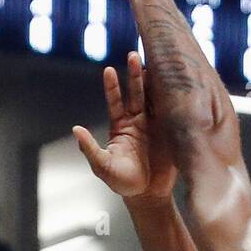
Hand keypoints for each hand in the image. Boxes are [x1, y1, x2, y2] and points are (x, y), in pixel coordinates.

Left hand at [74, 52, 175, 201]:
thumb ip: (90, 148)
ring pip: (154, 97)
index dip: (112, 87)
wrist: (148, 195)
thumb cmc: (122, 183)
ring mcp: (156, 124)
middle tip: (133, 55)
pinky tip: (174, 82)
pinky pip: (172, 110)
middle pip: (136, 93)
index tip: (108, 71)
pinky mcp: (171, 131)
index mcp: (121, 126)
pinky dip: (172, 96)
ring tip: (155, 62)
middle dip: (134, 75)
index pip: (115, 101)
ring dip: (155, 80)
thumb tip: (76, 130)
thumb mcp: (103, 166)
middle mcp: (138, 121)